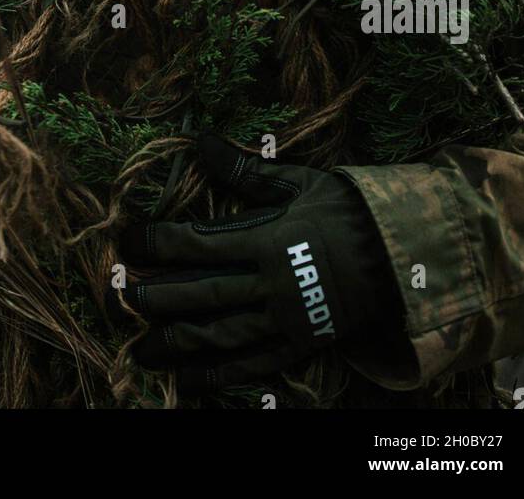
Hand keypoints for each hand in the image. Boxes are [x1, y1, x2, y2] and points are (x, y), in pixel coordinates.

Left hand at [114, 133, 401, 392]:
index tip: (127, 241)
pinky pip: (251, 367)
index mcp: (269, 238)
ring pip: (220, 336)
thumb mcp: (300, 182)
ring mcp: (286, 320)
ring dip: (175, 343)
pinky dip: (216, 377)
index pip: (198, 242)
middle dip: (155, 297)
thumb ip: (247, 169)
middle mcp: (272, 284)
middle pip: (201, 294)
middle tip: (118, 298)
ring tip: (139, 349)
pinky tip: (184, 382)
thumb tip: (201, 140)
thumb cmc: (348, 211)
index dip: (157, 243)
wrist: (404, 256)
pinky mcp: (299, 346)